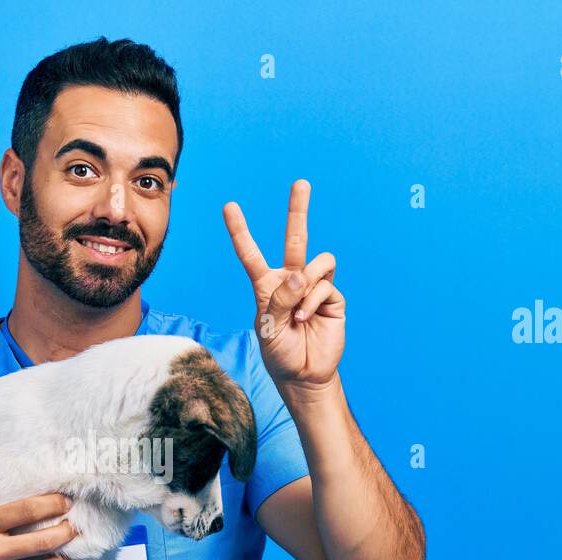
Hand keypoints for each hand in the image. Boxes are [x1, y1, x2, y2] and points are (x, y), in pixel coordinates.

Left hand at [223, 179, 345, 394]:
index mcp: (266, 286)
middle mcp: (290, 281)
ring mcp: (313, 287)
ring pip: (316, 262)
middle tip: (301, 183)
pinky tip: (307, 318)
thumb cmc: (280, 352)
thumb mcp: (268, 327)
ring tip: (298, 313)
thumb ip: (279, 299)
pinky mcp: (332, 297)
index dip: (240, 231)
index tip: (229, 206)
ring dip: (306, 285)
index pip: (250, 254)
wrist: (304, 375)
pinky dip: (313, 301)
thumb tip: (301, 274)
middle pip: (296, 238)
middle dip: (298, 210)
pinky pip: (325, 284)